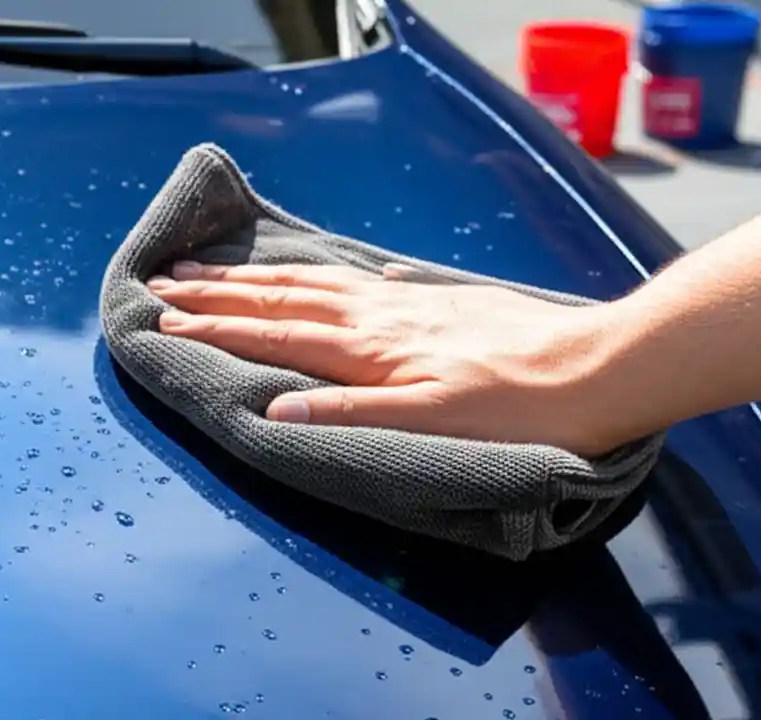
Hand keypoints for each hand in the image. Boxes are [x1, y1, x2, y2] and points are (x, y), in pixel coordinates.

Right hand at [149, 261, 626, 456]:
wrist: (597, 364)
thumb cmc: (520, 406)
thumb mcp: (435, 422)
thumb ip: (352, 412)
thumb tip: (276, 407)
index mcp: (372, 347)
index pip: (275, 332)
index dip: (215, 324)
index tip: (163, 312)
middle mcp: (380, 314)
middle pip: (284, 296)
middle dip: (219, 289)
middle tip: (167, 278)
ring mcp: (408, 302)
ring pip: (318, 281)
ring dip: (260, 275)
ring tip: (220, 266)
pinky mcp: (436, 299)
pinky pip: (360, 279)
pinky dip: (327, 274)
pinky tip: (330, 273)